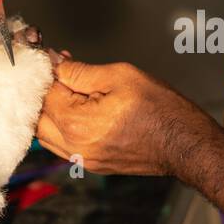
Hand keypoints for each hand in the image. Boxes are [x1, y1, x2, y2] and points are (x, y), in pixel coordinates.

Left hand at [35, 60, 214, 175]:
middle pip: (38, 117)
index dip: (49, 71)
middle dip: (45, 93)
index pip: (44, 93)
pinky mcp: (94, 164)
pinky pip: (63, 146)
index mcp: (78, 123)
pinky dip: (62, 128)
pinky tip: (79, 112)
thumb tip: (55, 64)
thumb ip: (80, 71)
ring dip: (51, 113)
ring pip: (46, 135)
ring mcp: (84, 159)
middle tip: (62, 74)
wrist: (185, 143)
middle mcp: (76, 146)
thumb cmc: (162, 111)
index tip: (56, 59)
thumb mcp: (120, 76)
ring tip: (71, 92)